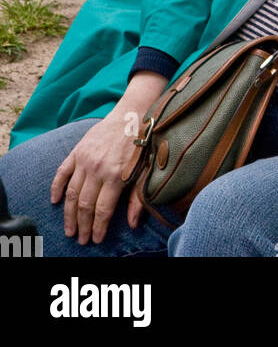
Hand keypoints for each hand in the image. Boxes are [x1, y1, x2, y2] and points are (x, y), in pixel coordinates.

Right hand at [50, 72, 164, 244]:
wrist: (132, 114)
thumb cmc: (141, 144)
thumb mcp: (145, 171)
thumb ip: (137, 198)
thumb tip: (132, 225)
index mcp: (117, 175)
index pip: (103, 209)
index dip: (98, 228)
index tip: (96, 240)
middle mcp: (98, 168)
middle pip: (85, 205)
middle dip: (82, 226)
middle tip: (80, 239)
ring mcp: (85, 159)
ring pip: (72, 193)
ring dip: (69, 214)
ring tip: (69, 229)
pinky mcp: (77, 150)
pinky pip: (62, 172)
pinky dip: (56, 187)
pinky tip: (55, 201)